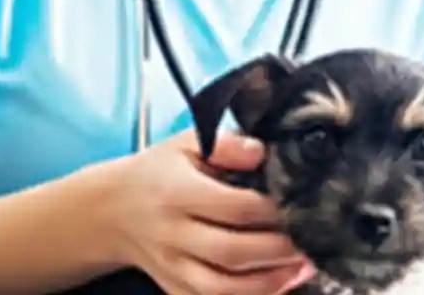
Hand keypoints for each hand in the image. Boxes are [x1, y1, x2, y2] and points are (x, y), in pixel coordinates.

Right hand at [104, 130, 315, 294]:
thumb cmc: (158, 172)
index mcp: (177, 194)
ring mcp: (172, 267)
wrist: (113, 210)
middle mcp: (173, 235)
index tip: (299, 205)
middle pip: (232, 252)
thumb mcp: (186, 143)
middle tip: (309, 242)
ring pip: (223, 288)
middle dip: (278, 251)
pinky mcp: (174, 288)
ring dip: (268, 283)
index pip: (235, 207)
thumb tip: (263, 152)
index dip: (273, 209)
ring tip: (300, 269)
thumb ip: (227, 145)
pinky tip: (274, 285)